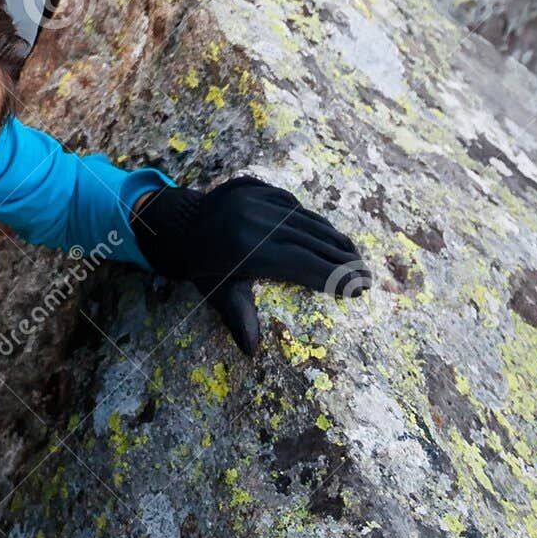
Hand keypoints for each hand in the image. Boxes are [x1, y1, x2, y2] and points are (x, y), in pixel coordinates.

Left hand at [131, 176, 368, 355]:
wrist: (170, 223)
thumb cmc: (196, 267)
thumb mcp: (215, 293)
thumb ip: (238, 317)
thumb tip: (251, 352)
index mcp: (247, 250)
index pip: (304, 265)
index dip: (334, 277)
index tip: (359, 289)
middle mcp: (255, 220)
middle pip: (311, 241)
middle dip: (341, 260)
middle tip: (365, 276)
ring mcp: (254, 198)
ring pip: (304, 219)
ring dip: (331, 238)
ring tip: (353, 256)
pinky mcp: (253, 185)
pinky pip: (290, 203)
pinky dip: (309, 219)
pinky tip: (325, 233)